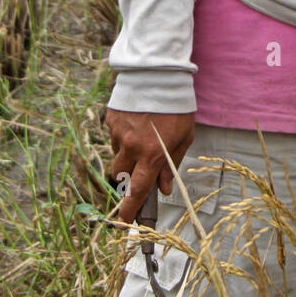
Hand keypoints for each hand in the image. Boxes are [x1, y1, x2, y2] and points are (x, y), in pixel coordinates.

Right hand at [105, 109, 194, 224]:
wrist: (158, 73)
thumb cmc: (177, 106)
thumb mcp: (184, 136)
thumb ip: (171, 164)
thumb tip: (164, 189)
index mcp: (151, 154)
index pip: (137, 190)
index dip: (129, 209)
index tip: (123, 222)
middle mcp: (131, 146)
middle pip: (120, 176)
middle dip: (127, 177)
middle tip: (139, 166)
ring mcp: (118, 133)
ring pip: (116, 155)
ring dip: (126, 154)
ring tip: (143, 135)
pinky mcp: (111, 119)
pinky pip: (114, 136)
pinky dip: (123, 135)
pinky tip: (136, 122)